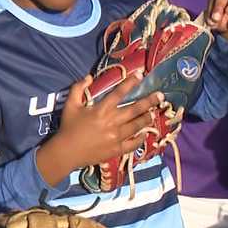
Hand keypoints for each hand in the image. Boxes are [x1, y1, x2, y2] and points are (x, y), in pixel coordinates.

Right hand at [37, 74, 160, 185]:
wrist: (66, 152)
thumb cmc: (68, 127)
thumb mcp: (70, 105)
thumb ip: (78, 88)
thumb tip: (90, 77)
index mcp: (101, 110)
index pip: (119, 93)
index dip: (130, 82)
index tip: (140, 75)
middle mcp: (112, 122)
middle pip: (135, 110)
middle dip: (149, 101)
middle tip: (160, 96)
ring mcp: (116, 137)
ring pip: (137, 126)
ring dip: (147, 118)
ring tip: (154, 113)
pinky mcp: (117, 150)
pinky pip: (133, 143)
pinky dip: (141, 138)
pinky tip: (146, 133)